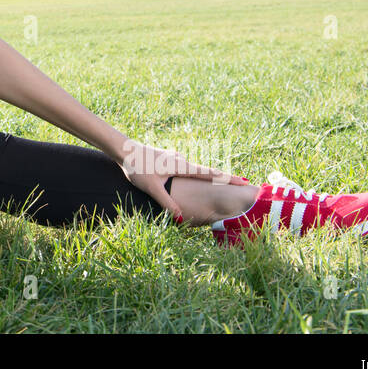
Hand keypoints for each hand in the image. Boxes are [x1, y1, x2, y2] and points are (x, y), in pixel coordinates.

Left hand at [116, 137, 246, 220]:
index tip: (244, 182)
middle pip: (206, 171)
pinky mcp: (166, 159)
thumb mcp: (152, 188)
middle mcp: (182, 160)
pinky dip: (192, 175)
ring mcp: (174, 158)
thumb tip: (180, 219)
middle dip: (221, 178)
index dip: (227, 179)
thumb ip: (166, 203)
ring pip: (194, 170)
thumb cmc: (138, 167)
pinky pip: (184, 168)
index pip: (210, 173)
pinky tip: (190, 178)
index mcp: (183, 166)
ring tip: (219, 184)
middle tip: (239, 184)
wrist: (123, 149)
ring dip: (206, 176)